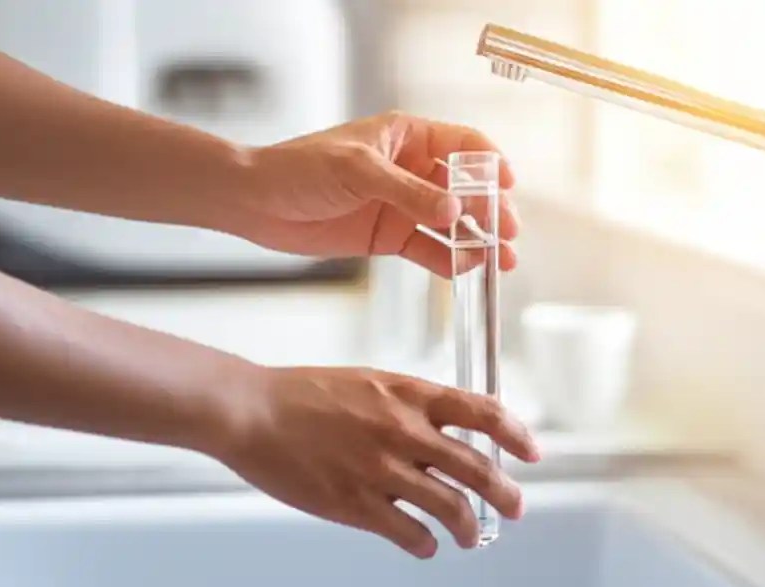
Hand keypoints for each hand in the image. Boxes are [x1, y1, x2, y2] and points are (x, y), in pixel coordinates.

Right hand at [217, 366, 539, 557]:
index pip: (484, 413)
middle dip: (505, 494)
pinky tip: (426, 545)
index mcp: (410, 395)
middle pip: (478, 468)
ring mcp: (382, 471)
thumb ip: (411, 404)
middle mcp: (405, 432)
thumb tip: (447, 429)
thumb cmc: (304, 395)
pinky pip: (409, 534)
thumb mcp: (370, 382)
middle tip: (516, 507)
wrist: (251, 412)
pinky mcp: (356, 505)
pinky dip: (426, 544)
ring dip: (469, 528)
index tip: (532, 452)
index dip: (516, 435)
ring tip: (469, 537)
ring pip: (451, 507)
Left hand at [235, 111, 520, 276]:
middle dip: (491, 210)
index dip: (490, 164)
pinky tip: (467, 270)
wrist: (255, 202)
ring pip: (452, 224)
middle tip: (508, 232)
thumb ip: (409, 193)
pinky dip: (449, 260)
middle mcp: (411, 170)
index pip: (463, 145)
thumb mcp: (358, 172)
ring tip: (501, 260)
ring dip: (478, 240)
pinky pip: (429, 250)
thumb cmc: (299, 168)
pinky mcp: (389, 237)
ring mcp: (402, 205)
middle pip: (465, 189)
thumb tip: (454, 212)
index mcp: (407, 137)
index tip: (508, 186)